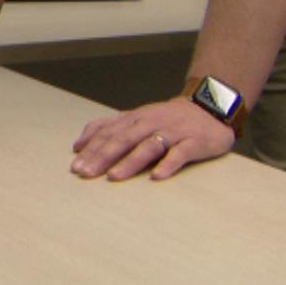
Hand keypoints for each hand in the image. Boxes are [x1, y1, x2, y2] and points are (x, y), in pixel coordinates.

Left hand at [70, 97, 234, 180]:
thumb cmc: (168, 119)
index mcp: (135, 119)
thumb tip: (79, 144)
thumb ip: (109, 128)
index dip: (92, 149)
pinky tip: (157, 176)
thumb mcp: (136, 119)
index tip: (76, 166)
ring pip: (149, 146)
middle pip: (124, 139)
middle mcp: (151, 123)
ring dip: (130, 162)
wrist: (210, 107)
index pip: (109, 133)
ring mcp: (173, 132)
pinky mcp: (193, 142)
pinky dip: (168, 164)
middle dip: (103, 156)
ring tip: (114, 176)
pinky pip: (180, 153)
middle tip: (87, 173)